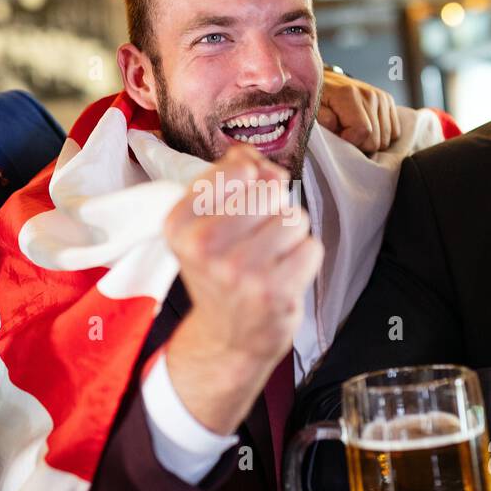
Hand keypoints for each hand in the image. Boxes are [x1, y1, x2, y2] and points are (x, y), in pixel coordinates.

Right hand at [163, 145, 323, 434]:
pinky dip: (303, 259)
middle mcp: (203, 247)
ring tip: (269, 258)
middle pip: (271, 190)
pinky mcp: (274, 292)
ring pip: (294, 217)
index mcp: (180, 224)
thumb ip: (229, 176)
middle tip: (257, 236)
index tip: (242, 199)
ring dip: (290, 235)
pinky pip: (311, 246)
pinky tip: (282, 275)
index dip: (252, 177)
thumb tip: (253, 154)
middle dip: (274, 207)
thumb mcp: (206, 222)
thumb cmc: (222, 271)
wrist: (229, 336)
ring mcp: (239, 272)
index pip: (237, 167)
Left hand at [316, 67, 400, 154]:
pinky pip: (394, 132)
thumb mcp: (311, 109)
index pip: (363, 132)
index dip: (350, 142)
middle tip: (344, 134)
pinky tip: (366, 128)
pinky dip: (380, 135)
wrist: (325, 82)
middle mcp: (370, 94)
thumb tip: (335, 125)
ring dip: (369, 140)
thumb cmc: (317, 99)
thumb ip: (321, 118)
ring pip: (385, 139)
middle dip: (359, 144)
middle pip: (376, 140)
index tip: (338, 137)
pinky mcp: (388, 101)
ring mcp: (382, 97)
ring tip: (353, 130)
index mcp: (349, 94)